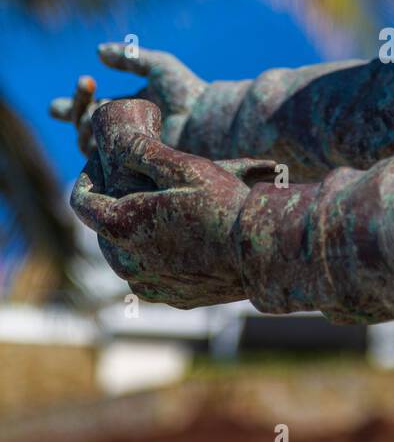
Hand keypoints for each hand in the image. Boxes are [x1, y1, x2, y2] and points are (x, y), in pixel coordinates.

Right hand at [50, 45, 205, 152]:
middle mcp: (118, 132)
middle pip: (80, 125)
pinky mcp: (125, 167)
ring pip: (84, 143)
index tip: (82, 82)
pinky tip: (103, 122)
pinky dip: (94, 141)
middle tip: (87, 81)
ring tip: (98, 102)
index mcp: (122, 109)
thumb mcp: (158, 66)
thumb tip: (98, 51)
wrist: (205, 120)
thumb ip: (129, 57)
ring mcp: (120, 151)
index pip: (86, 109)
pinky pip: (98, 159)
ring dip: (83, 120)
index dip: (69, 104)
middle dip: (74, 105)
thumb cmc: (187, 93)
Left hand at [71, 133, 248, 307]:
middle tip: (138, 179)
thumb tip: (112, 142)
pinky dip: (157, 252)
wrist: (262, 251)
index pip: (82, 200)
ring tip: (161, 206)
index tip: (105, 159)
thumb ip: (140, 152)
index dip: (90, 174)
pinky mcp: (172, 298)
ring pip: (127, 252)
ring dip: (136, 228)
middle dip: (115, 201)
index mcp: (120, 228)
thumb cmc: (222, 203)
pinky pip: (153, 272)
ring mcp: (149, 284)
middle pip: (105, 227)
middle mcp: (125, 264)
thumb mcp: (181, 166)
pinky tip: (181, 234)